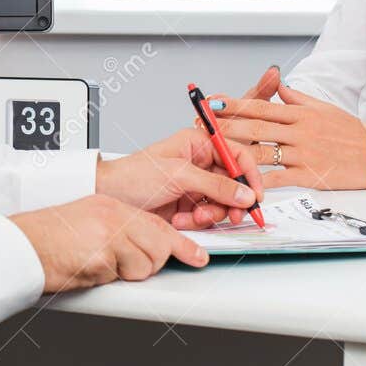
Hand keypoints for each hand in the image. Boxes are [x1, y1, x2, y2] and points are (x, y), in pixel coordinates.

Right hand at [10, 194, 208, 291]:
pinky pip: (122, 277)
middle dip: (147, 263)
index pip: (158, 225)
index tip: (198, 257)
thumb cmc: (49, 238)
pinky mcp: (103, 256)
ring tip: (98, 264)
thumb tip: (147, 249)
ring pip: (145, 266)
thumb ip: (120, 231)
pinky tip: (88, 267)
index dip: (181, 245)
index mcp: (112, 206)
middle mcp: (114, 217)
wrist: (22, 246)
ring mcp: (110, 235)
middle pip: (159, 247)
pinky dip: (106, 279)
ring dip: (126, 273)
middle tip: (120, 263)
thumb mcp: (89, 222)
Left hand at [96, 127, 262, 229]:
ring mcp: (194, 186)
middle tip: (232, 215)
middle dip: (231, 201)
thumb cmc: (133, 176)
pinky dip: (198, 222)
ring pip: (222, 204)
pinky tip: (181, 220)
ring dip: (211, 214)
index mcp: (198, 144)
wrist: (109, 197)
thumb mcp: (178, 176)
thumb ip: (215, 185)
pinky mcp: (187, 205)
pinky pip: (207, 216)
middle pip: (233, 184)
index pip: (237, 155)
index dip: (250, 175)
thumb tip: (245, 193)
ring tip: (194, 217)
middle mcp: (199, 163)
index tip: (256, 195)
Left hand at [210, 82, 365, 189]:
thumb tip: (277, 83)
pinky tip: (241, 183)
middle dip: (226, 126)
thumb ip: (297, 98)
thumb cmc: (351, 132)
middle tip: (200, 125)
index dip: (235, 104)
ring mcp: (305, 153)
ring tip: (211, 154)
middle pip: (256, 127)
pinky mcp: (310, 175)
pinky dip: (260, 182)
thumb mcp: (324, 108)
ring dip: (236, 154)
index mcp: (301, 113)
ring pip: (263, 153)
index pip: (261, 106)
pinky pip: (280, 178)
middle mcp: (300, 131)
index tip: (212, 103)